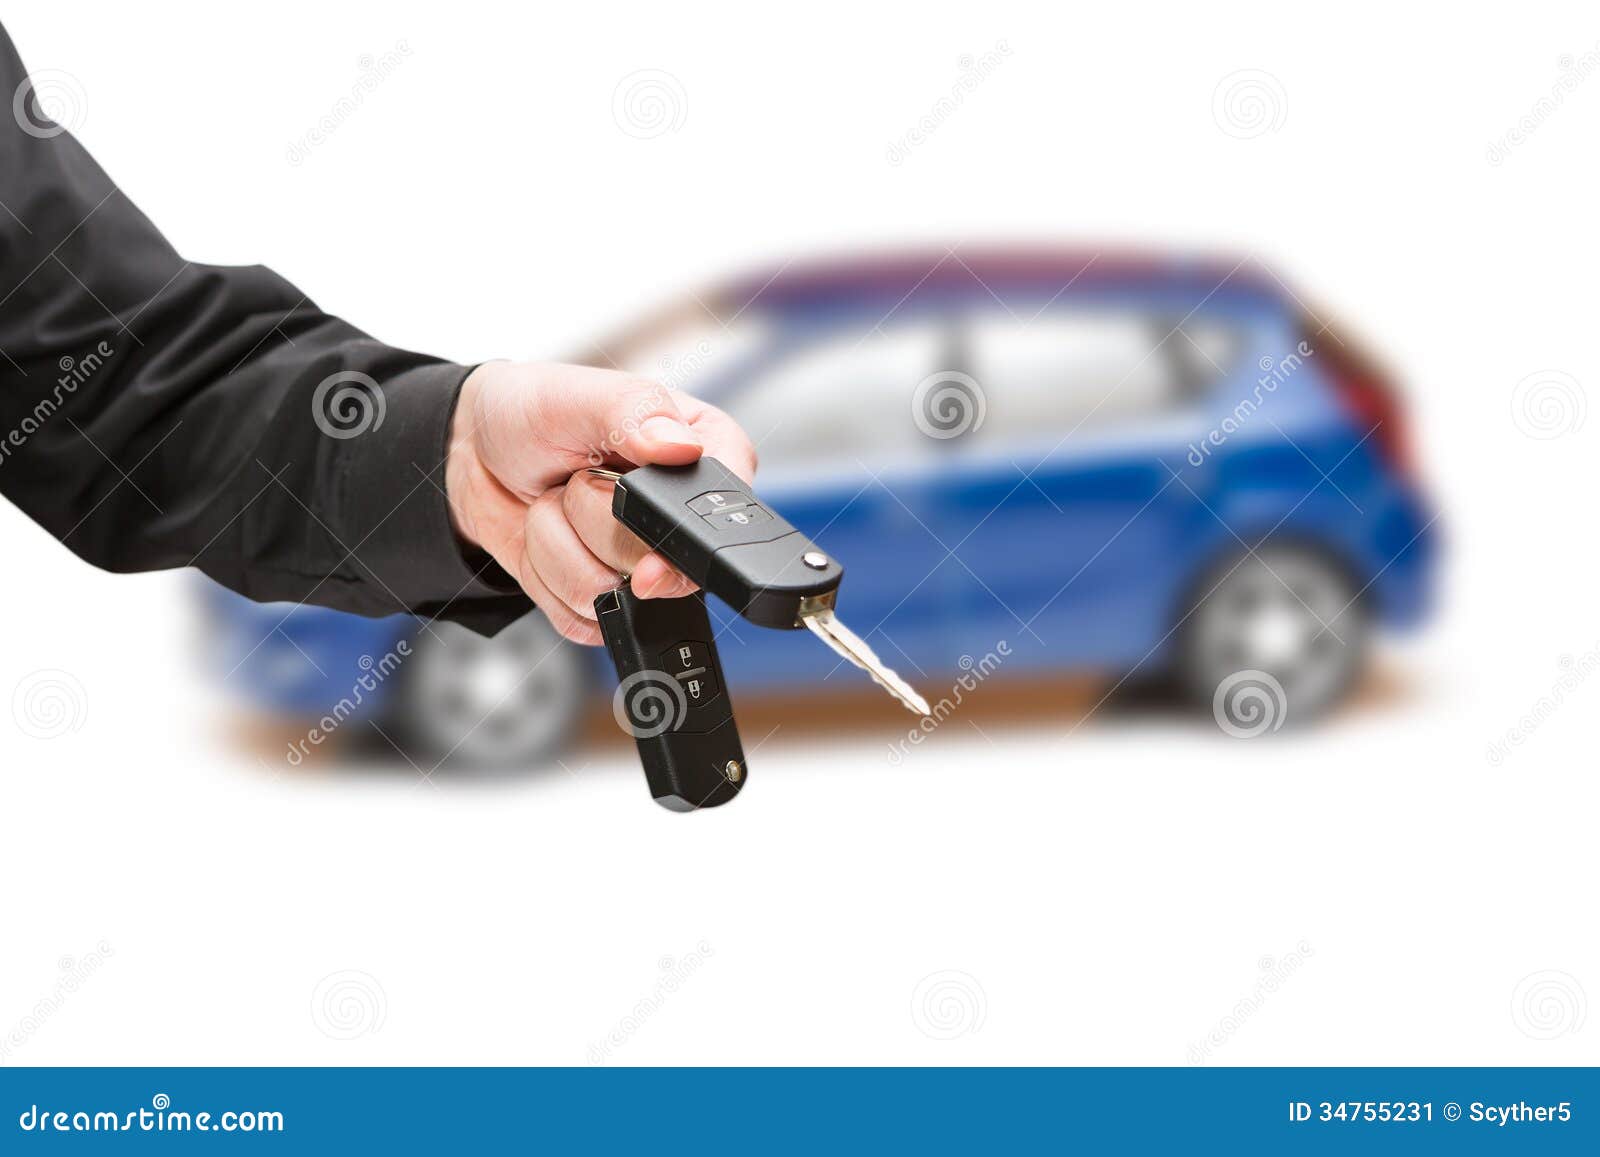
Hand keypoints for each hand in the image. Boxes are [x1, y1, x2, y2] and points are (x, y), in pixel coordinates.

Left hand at [444, 361, 756, 643]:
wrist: (470, 451)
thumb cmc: (532, 411)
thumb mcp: (580, 395)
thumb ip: (635, 413)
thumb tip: (680, 445)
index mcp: (701, 453)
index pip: (724, 511)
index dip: (680, 527)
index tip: (634, 513)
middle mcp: (677, 515)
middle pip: (658, 564)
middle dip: (595, 523)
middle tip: (577, 477)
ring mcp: (641, 561)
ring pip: (612, 597)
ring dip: (560, 547)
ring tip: (556, 501)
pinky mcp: (605, 599)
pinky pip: (583, 620)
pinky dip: (546, 578)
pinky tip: (546, 538)